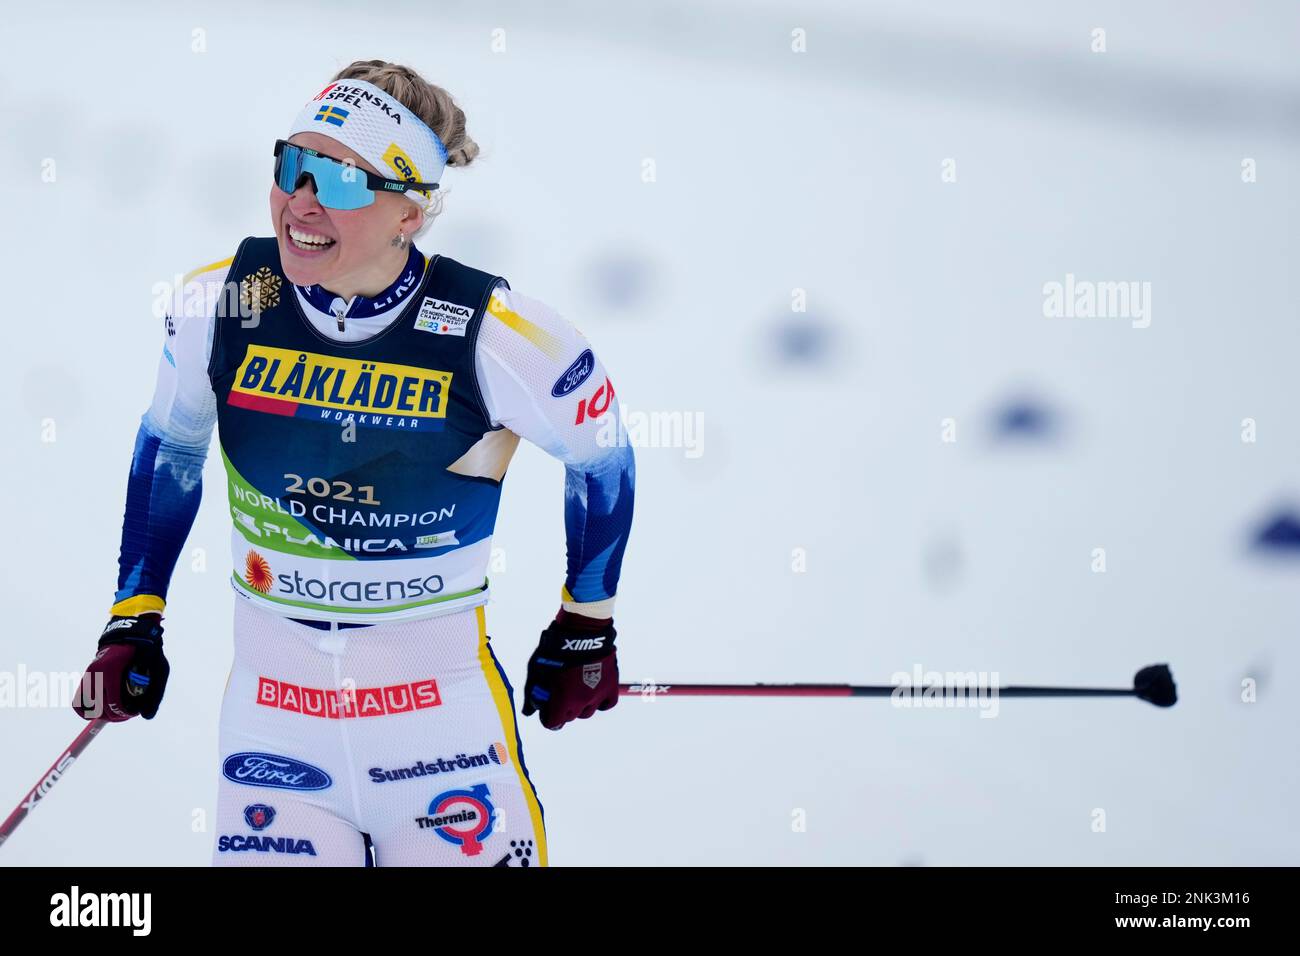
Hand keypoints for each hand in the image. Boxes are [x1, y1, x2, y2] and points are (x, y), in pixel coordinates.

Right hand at [72, 613, 169, 720]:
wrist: (131, 633)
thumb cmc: (146, 652)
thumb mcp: (158, 669)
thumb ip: (155, 693)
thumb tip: (147, 717)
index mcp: (112, 671)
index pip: (113, 702)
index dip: (123, 713)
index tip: (132, 713)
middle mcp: (97, 673)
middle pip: (100, 707)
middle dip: (113, 716)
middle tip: (125, 715)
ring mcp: (89, 674)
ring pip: (86, 706)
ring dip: (99, 714)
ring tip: (113, 714)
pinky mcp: (86, 675)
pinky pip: (78, 700)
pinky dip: (85, 710)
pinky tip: (98, 713)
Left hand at [521, 610, 617, 730]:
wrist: (582, 629)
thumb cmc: (555, 648)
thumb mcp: (536, 669)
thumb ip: (531, 693)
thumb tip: (528, 712)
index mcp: (562, 700)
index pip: (552, 723)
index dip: (547, 716)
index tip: (547, 708)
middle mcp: (581, 701)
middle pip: (569, 717)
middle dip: (562, 709)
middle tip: (560, 693)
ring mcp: (598, 694)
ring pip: (587, 712)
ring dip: (580, 705)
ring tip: (576, 689)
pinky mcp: (611, 686)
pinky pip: (607, 704)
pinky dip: (599, 702)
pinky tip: (593, 692)